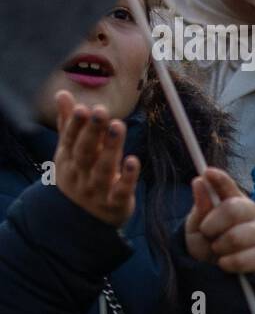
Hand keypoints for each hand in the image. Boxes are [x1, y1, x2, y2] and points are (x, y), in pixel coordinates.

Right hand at [53, 92, 138, 228]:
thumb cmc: (79, 175)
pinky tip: (133, 160)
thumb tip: (63, 94)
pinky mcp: (114, 203)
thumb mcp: (71, 151)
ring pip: (103, 168)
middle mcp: (80, 174)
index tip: (83, 107)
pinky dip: (127, 177)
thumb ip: (70, 124)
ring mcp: (96, 190)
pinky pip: (121, 190)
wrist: (80, 220)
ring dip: (111, 147)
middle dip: (92, 131)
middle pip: (85, 152)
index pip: (71, 140)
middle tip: (101, 110)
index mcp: (68, 159)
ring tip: (119, 125)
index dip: (76, 124)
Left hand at [184, 167, 254, 275]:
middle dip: (212, 225)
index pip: (227, 185)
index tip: (207, 173)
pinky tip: (227, 262)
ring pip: (236, 237)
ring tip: (219, 250)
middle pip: (233, 209)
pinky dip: (227, 263)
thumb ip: (201, 207)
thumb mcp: (196, 227)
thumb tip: (199, 181)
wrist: (221, 272)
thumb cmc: (209, 245)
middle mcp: (251, 211)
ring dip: (219, 247)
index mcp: (233, 200)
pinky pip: (242, 258)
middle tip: (208, 233)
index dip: (219, 179)